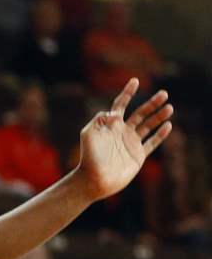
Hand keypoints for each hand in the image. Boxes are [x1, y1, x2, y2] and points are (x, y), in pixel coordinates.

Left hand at [75, 79, 171, 200]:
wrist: (95, 178)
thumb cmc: (89, 156)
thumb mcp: (88, 134)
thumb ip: (99, 121)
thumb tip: (113, 114)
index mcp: (110, 124)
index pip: (121, 104)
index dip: (128, 92)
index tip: (135, 80)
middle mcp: (122, 130)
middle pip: (140, 112)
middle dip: (151, 102)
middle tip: (164, 93)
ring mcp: (131, 142)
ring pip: (148, 125)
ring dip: (159, 116)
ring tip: (170, 107)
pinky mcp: (138, 155)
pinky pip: (152, 142)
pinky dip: (160, 134)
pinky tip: (168, 125)